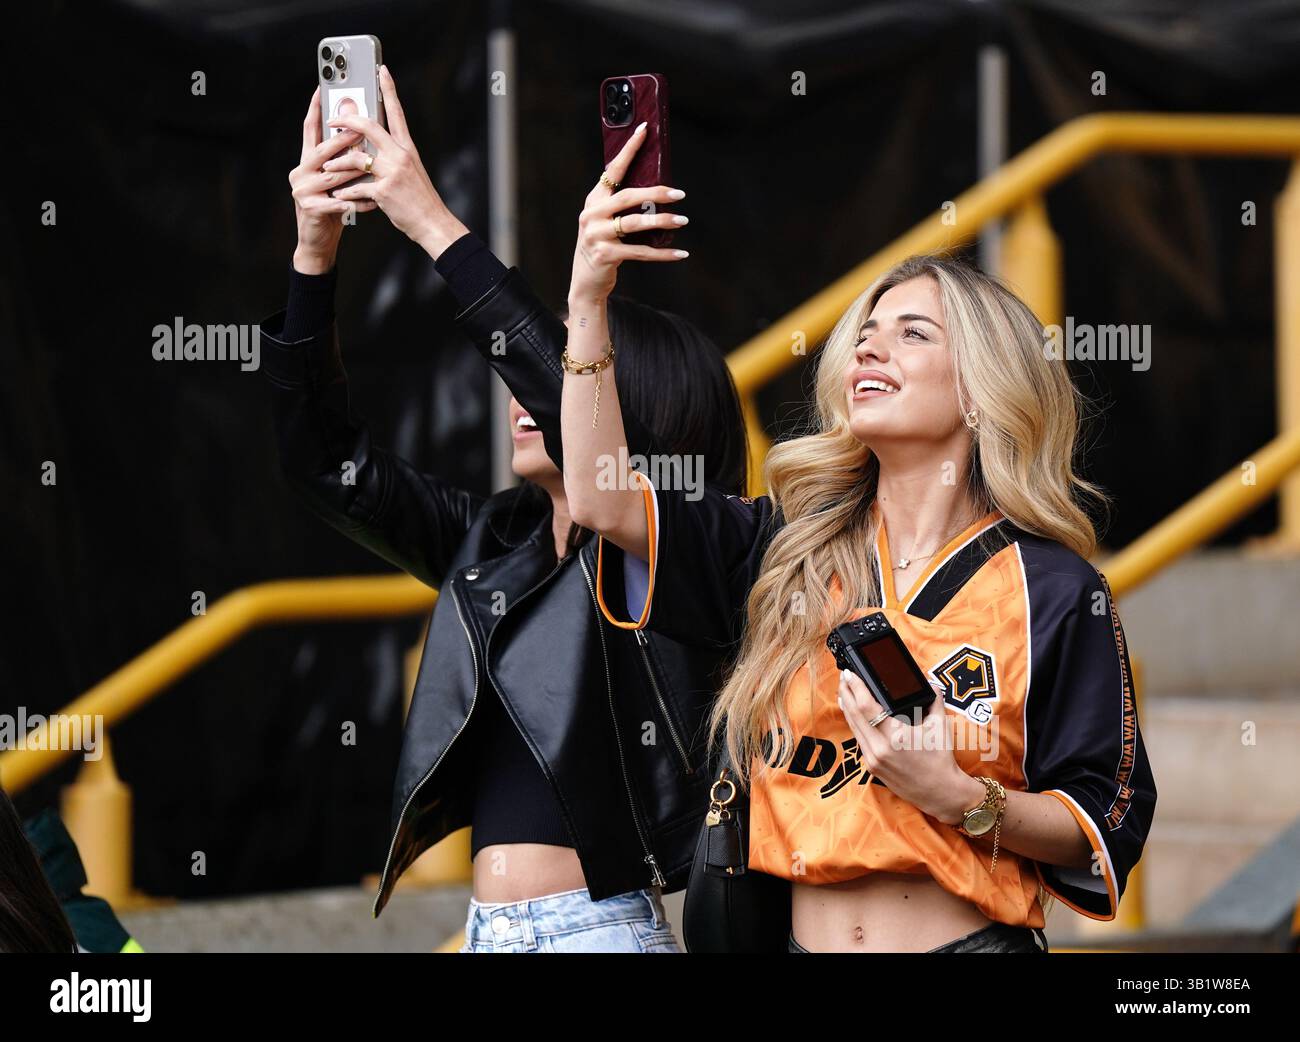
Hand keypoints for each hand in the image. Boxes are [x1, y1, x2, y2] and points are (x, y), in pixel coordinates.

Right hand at [289, 87, 375, 273]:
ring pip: (332, 176)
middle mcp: (300, 171)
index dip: (316, 108)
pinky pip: (338, 202)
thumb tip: (360, 132)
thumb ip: (343, 158)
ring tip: (372, 165)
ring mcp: (302, 190)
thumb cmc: (333, 206)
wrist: (318, 241)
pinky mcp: (310, 209)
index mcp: (307, 160)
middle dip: (341, 139)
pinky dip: (356, 201)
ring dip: (353, 171)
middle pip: (322, 150)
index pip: (310, 128)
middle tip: (359, 127)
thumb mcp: (337, 179)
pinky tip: (371, 201)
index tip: (322, 87)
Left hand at [327, 65, 468, 257]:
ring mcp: (392, 173)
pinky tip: (340, 196)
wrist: (432, 223)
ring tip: (327, 168)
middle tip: (332, 119)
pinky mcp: (384, 191)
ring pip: (356, 158)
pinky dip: (346, 193)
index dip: (389, 89)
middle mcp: (400, 156)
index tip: (381, 69)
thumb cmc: (420, 199)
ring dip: (338, 163)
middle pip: (369, 127)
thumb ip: (392, 156)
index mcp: (407, 148)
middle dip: (346, 120)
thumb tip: (371, 148)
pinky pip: (357, 187)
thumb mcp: (410, 171)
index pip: (396, 112)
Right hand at [568, 122, 688, 306]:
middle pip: (628, 197)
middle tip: (680, 194)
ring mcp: (596, 235)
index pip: (613, 169)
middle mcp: (592, 214)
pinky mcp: (605, 255)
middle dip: (656, 193)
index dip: (629, 149)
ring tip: (682, 220)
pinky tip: (680, 252)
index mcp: (594, 200)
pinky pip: (640, 252)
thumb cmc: (603, 247)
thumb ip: (623, 207)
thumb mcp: (607, 222)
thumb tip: (659, 192)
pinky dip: (662, 253)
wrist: (586, 282)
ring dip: (661, 221)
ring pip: (635, 223)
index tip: (644, 130)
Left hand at [837, 669, 984, 824]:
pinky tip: (854, 715)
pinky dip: (854, 724)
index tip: (850, 673)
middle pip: (854, 715)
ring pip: (853, 728)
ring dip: (847, 708)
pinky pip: (859, 740)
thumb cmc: (941, 760)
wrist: (940, 792)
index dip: (856, 688)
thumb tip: (931, 683)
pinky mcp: (871, 767)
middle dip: (846, 693)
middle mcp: (879, 749)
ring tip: (845, 691)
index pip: (867, 706)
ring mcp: (873, 759)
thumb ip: (935, 700)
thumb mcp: (940, 726)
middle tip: (843, 676)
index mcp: (896, 736)